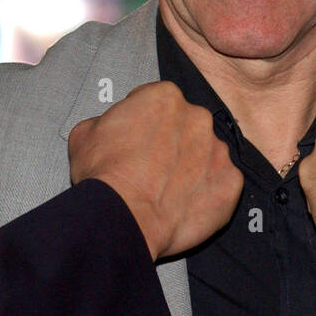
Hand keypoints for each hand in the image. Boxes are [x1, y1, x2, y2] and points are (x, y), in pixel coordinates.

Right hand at [69, 80, 241, 259]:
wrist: (124, 218)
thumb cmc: (104, 177)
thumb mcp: (85, 135)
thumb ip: (106, 122)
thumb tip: (110, 128)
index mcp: (164, 97)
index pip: (158, 102)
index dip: (145, 123)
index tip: (138, 139)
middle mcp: (198, 117)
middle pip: (187, 126)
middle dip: (173, 143)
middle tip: (152, 168)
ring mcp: (218, 150)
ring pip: (207, 154)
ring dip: (192, 168)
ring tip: (167, 190)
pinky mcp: (230, 183)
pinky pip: (222, 184)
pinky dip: (207, 194)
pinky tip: (185, 205)